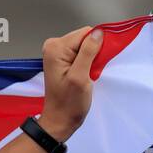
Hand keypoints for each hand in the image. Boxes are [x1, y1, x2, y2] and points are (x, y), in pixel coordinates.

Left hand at [37, 27, 102, 142]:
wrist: (60, 120)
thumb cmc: (69, 103)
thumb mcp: (80, 77)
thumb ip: (88, 52)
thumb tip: (98, 32)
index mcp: (55, 48)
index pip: (87, 33)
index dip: (96, 47)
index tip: (95, 64)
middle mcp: (54, 46)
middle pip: (87, 38)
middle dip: (94, 53)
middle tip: (89, 72)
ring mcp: (58, 53)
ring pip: (87, 45)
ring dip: (92, 59)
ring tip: (86, 75)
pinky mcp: (64, 59)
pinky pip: (84, 53)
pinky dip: (89, 62)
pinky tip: (85, 74)